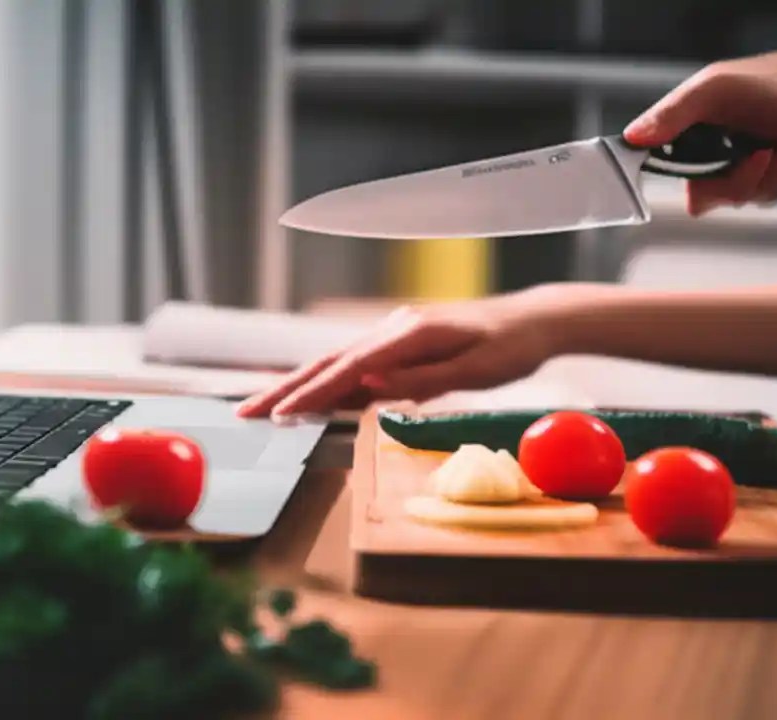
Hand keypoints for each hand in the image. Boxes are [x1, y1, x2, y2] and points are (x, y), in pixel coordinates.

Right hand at [236, 286, 573, 418]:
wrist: (531, 321)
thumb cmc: (510, 349)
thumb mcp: (476, 370)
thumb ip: (421, 378)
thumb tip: (370, 384)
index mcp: (410, 334)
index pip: (350, 367)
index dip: (312, 392)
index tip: (281, 415)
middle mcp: (393, 330)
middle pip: (328, 362)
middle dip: (284, 389)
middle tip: (246, 412)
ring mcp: (392, 335)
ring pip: (333, 362)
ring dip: (295, 385)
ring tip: (261, 408)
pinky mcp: (396, 345)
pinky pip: (351, 365)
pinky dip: (322, 383)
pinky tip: (304, 400)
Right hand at [625, 24, 776, 215]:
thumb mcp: (721, 91)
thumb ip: (674, 113)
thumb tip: (632, 136)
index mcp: (691, 115)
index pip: (654, 152)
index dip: (659, 169)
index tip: (678, 173)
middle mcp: (710, 137)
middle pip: (695, 189)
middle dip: (728, 182)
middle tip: (753, 156)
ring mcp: (736, 156)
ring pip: (730, 198)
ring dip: (761, 179)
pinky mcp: (764, 171)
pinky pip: (758, 197)